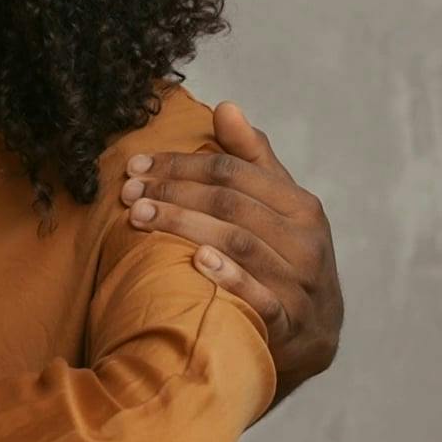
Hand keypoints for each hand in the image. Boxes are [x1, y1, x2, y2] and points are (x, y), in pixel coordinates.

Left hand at [119, 101, 342, 402]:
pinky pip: (261, 297)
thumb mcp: (277, 208)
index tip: (136, 165)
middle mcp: (306, 241)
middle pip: (231, 204)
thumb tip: (226, 106)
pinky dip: (229, 278)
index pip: (234, 172)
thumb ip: (251, 159)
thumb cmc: (284, 257)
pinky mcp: (291, 322)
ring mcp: (301, 283)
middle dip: (174, 193)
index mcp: (301, 206)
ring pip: (240, 244)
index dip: (181, 164)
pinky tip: (195, 261)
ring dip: (185, 226)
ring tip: (140, 216)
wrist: (313, 335)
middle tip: (127, 192)